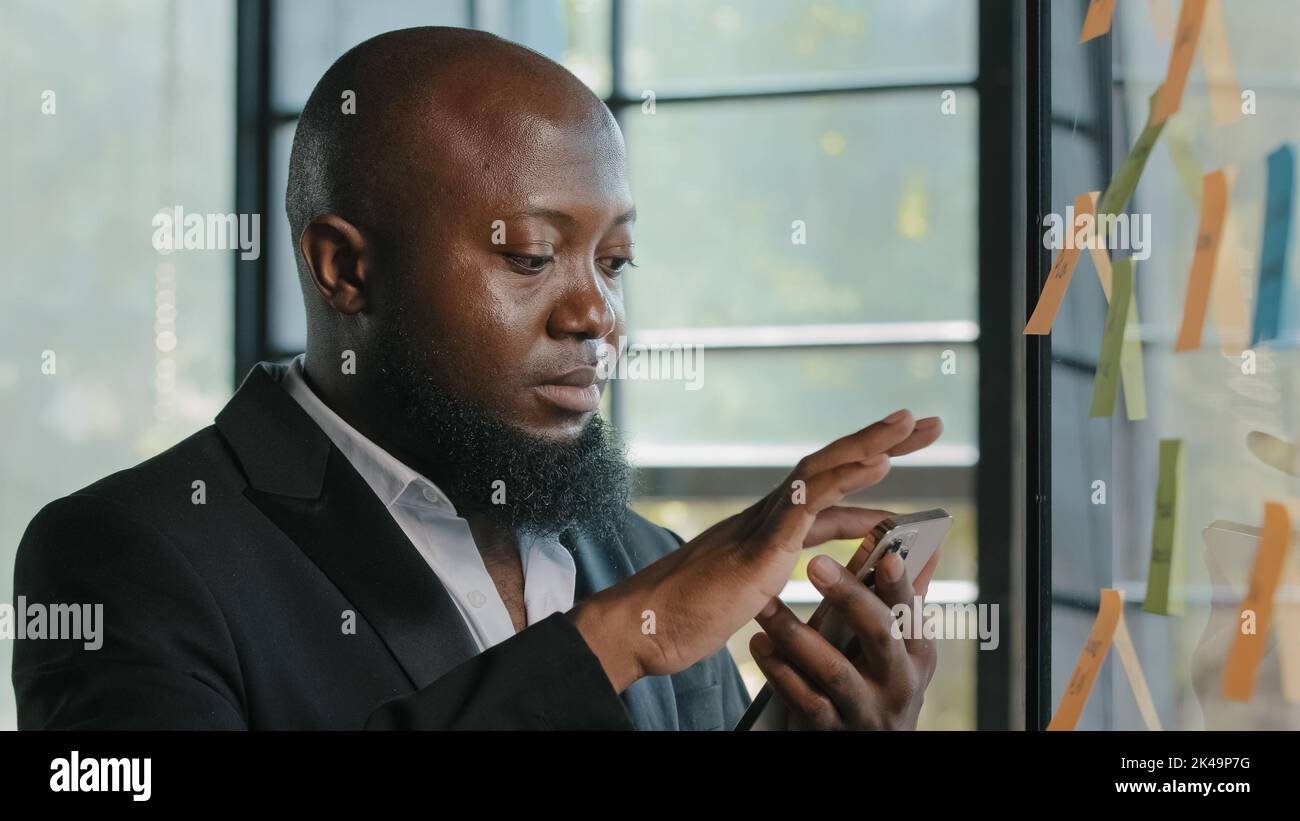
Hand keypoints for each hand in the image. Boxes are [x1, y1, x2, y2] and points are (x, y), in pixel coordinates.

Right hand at [569, 410, 942, 691]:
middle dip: (881, 441)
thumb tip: (783, 575)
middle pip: (832, 465)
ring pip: (821, 469)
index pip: (827, 490)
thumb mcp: (746, 593)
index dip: (866, 473)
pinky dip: (845, 478)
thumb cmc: (685, 616)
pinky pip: (807, 502)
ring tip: (911, 423)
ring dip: (870, 443)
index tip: (903, 458)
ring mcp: (761, 525)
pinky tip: (878, 465)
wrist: (643, 628)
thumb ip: (767, 574)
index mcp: (768, 528)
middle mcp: (767, 515)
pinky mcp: (758, 545)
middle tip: (927, 422)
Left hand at [749, 545, 941, 728]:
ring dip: (796, 633)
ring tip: (766, 605)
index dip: (900, 585)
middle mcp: (899, 683)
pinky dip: (779, 671)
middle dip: (849, 597)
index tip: (887, 556)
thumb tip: (929, 549)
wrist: (867, 746)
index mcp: (917, 654)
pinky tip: (759, 644)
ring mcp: (866, 710)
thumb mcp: (901, 651)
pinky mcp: (832, 730)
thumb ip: (903, 603)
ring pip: (834, 670)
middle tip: (815, 564)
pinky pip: (804, 700)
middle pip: (880, 635)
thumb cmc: (879, 685)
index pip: (911, 612)